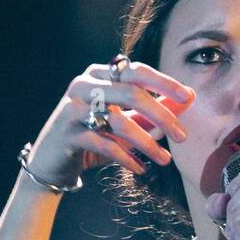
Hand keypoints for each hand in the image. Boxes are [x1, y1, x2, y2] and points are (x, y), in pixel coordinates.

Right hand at [25, 61, 195, 184]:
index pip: (136, 71)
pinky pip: (104, 145)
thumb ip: (151, 110)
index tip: (188, 97)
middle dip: (161, 115)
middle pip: (131, 93)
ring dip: (147, 142)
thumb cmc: (92, 138)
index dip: (164, 82)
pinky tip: (140, 168)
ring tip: (165, 160)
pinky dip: (126, 158)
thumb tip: (188, 99)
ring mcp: (73, 108)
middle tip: (182, 137)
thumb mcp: (123, 122)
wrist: (51, 162)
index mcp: (100, 74)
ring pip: (118, 121)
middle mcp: (84, 85)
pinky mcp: (68, 133)